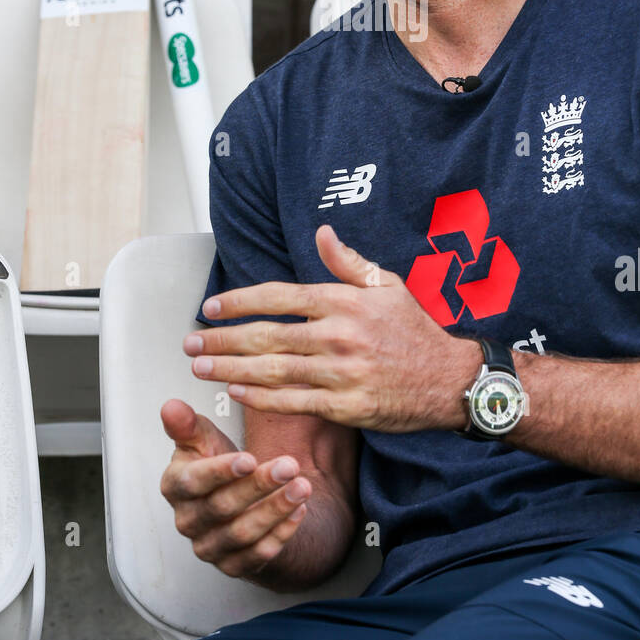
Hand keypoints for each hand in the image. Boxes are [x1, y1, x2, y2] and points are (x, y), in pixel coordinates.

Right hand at [159, 399, 310, 578]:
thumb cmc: (217, 465)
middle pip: (222, 507)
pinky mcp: (233, 566)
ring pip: (243, 533)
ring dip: (276, 509)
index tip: (249, 458)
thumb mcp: (203, 440)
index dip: (221, 472)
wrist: (236, 502)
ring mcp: (209, 547)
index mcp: (175, 487)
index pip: (193, 482)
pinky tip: (299, 511)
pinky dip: (282, 534)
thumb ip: (188, 425)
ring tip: (303, 486)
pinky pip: (258, 555)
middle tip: (290, 465)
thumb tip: (170, 405)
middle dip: (259, 486)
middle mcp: (187, 521)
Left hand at [183, 225, 480, 431]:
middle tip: (190, 342)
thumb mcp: (388, 285)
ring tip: (200, 367)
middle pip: (267, 335)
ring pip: (274, 370)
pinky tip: (236, 391)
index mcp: (344, 301)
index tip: (210, 306)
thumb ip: (348, 262)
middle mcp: (339, 335)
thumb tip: (321, 233)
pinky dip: (261, 397)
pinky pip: (295, 402)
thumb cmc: (415, 330)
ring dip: (231, 368)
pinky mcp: (346, 406)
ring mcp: (342, 373)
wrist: (450, 380)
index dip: (239, 301)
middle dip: (223, 338)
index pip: (279, 297)